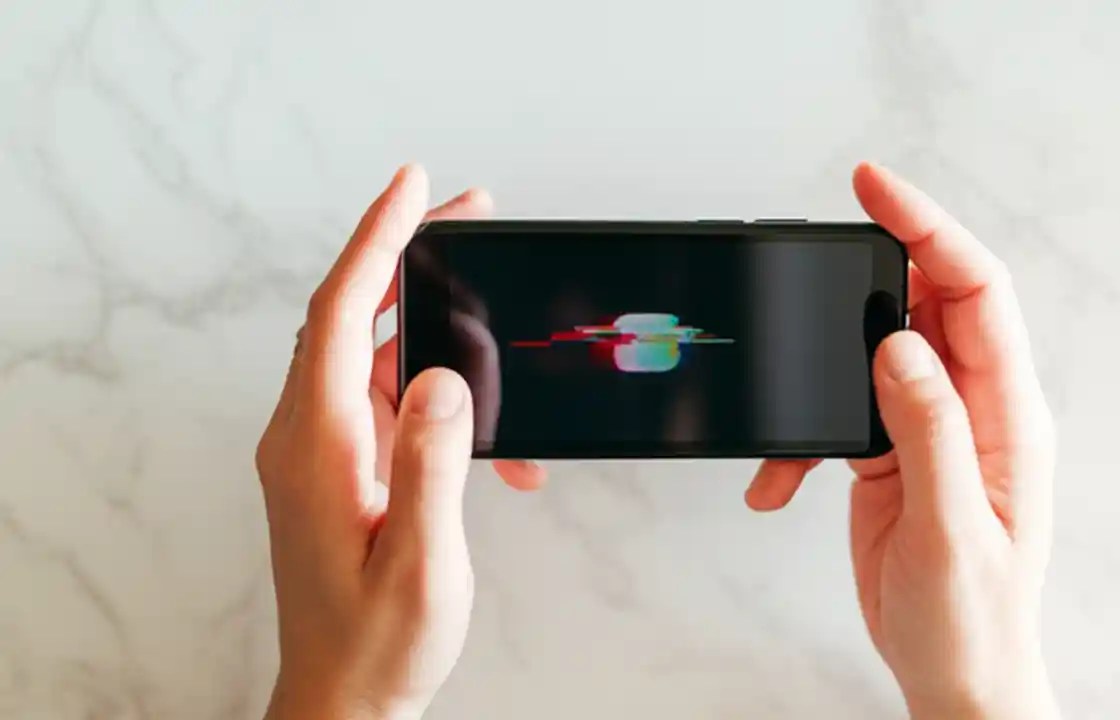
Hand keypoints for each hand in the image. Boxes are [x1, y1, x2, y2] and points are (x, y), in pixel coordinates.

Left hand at [255, 165, 540, 719]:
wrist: (345, 700)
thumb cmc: (377, 645)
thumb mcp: (422, 562)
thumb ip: (432, 465)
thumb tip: (443, 377)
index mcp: (318, 447)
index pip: (340, 315)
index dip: (377, 242)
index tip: (414, 187)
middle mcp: (310, 436)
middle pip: (355, 315)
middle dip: (414, 259)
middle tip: (473, 218)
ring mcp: (325, 451)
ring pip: (377, 355)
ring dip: (436, 328)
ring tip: (496, 314)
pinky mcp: (345, 467)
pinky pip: (392, 403)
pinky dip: (443, 398)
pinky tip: (498, 439)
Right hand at [746, 164, 1058, 718]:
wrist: (951, 673)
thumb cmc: (973, 617)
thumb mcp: (950, 527)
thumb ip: (928, 431)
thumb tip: (899, 345)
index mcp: (1006, 416)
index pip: (976, 292)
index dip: (930, 228)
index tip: (876, 188)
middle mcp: (971, 409)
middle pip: (924, 303)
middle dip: (868, 273)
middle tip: (812, 257)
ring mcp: (927, 429)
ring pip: (871, 353)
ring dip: (819, 369)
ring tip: (788, 409)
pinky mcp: (888, 454)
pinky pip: (838, 413)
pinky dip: (798, 440)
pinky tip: (776, 480)